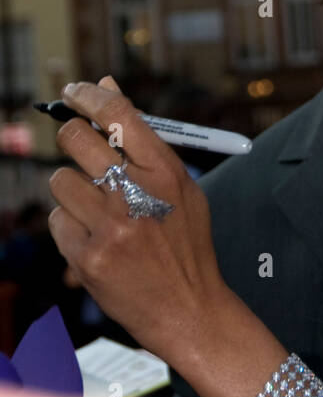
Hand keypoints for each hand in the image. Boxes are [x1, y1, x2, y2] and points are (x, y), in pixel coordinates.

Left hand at [48, 77, 228, 369]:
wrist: (189, 309)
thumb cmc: (184, 244)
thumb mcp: (180, 187)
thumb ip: (142, 140)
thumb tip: (107, 86)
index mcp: (164, 170)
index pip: (117, 113)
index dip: (87, 95)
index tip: (72, 91)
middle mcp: (135, 193)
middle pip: (76, 139)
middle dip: (71, 137)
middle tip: (79, 147)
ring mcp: (109, 227)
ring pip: (60, 181)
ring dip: (73, 190)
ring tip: (99, 210)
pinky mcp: (87, 258)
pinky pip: (58, 221)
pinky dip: (71, 227)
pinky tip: (97, 240)